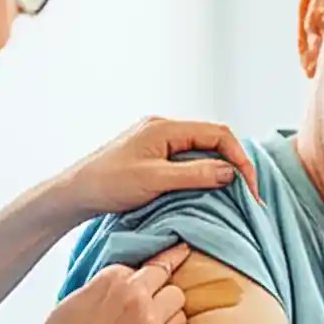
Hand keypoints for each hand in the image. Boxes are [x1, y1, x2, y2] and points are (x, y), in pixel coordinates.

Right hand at [23, 244, 192, 323]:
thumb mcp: (75, 299)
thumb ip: (103, 288)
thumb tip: (119, 289)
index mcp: (110, 278)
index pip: (135, 266)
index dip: (133, 278)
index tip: (138, 280)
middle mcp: (134, 294)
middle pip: (163, 273)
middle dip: (157, 281)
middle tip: (154, 290)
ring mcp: (149, 318)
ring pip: (177, 296)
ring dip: (168, 303)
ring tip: (154, 315)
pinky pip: (180, 322)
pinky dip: (172, 323)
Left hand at [55, 117, 261, 218]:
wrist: (74, 192)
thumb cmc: (107, 184)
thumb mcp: (154, 180)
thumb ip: (194, 174)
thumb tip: (229, 172)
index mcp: (166, 128)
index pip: (218, 134)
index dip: (239, 158)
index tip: (250, 187)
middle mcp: (164, 129)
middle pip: (213, 140)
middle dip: (234, 164)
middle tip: (248, 195)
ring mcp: (157, 141)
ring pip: (201, 151)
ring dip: (219, 171)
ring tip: (233, 195)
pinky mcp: (152, 156)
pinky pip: (187, 160)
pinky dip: (202, 174)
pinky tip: (207, 191)